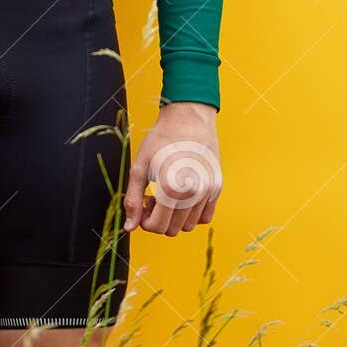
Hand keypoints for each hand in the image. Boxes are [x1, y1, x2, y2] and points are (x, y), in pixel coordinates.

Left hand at [124, 100, 221, 235]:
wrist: (189, 117)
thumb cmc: (162, 139)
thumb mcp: (140, 167)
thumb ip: (133, 199)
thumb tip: (128, 227)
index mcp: (171, 189)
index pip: (157, 226)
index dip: (145, 221)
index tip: (144, 204)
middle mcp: (193, 194)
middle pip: (173, 229)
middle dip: (159, 219)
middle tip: (154, 198)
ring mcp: (208, 192)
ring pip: (189, 226)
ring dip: (175, 217)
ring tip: (169, 195)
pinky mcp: (217, 187)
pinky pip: (205, 217)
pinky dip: (193, 214)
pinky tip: (184, 196)